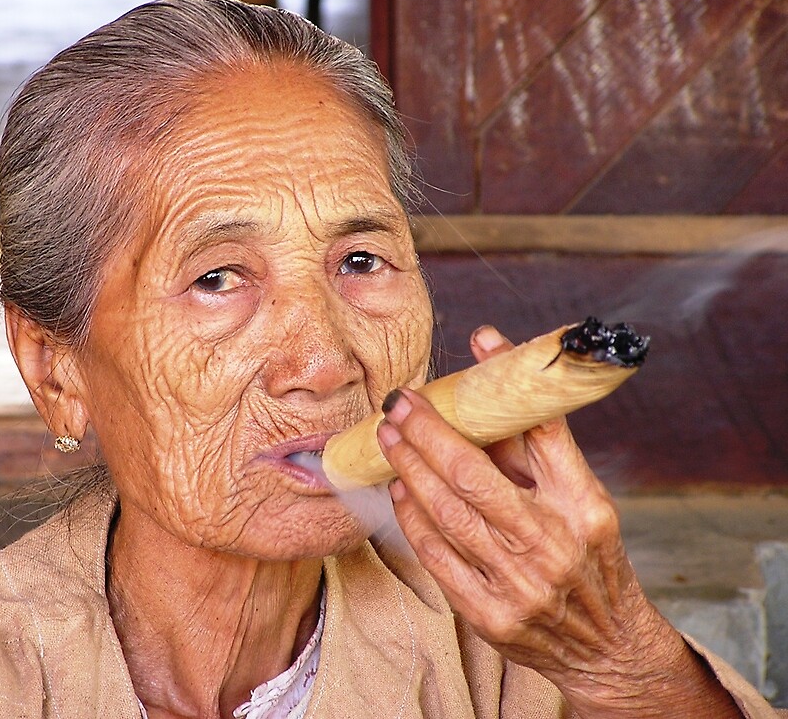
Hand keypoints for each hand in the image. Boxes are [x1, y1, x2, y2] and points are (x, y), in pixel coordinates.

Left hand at [377, 326, 743, 717]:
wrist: (605, 647)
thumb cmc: (588, 557)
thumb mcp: (582, 499)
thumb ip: (537, 446)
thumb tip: (493, 373)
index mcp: (584, 506)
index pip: (542, 432)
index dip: (505, 389)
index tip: (477, 347)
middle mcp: (553, 545)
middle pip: (474, 476)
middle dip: (428, 432)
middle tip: (399, 402)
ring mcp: (519, 586)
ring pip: (448, 514)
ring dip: (411, 468)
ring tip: (389, 436)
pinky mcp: (489, 616)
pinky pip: (438, 557)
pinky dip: (413, 518)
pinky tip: (401, 489)